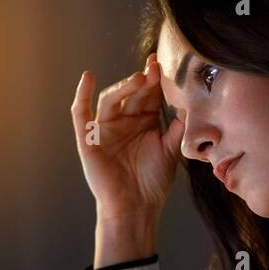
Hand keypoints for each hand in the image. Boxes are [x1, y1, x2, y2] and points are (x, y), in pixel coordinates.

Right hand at [71, 54, 185, 219]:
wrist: (136, 207)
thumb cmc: (152, 183)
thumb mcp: (170, 151)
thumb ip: (177, 129)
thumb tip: (187, 107)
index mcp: (143, 122)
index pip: (148, 94)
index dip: (155, 79)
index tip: (162, 63)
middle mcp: (124, 122)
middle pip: (131, 93)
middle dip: (142, 80)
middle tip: (154, 69)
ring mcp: (105, 129)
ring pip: (111, 99)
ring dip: (123, 87)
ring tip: (139, 79)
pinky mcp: (88, 139)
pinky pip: (81, 114)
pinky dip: (81, 95)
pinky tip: (87, 78)